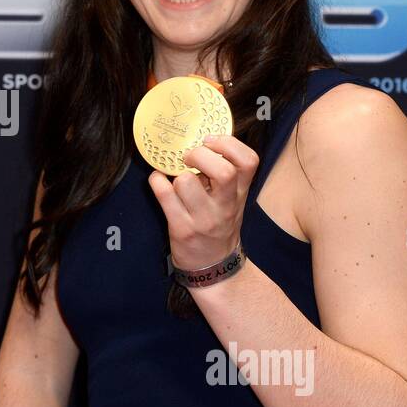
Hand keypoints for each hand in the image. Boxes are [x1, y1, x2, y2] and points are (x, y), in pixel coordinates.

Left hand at [147, 134, 258, 270]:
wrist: (213, 266)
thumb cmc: (219, 224)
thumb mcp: (232, 199)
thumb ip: (224, 173)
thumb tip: (199, 140)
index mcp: (241, 193)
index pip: (249, 161)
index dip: (229, 144)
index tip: (210, 141)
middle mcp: (226, 206)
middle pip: (223, 171)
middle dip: (200, 156)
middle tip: (188, 157)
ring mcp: (204, 219)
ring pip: (186, 182)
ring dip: (175, 174)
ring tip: (175, 179)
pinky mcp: (182, 229)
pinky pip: (164, 195)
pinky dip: (156, 182)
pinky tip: (159, 182)